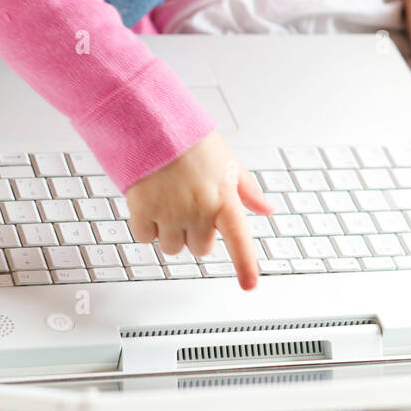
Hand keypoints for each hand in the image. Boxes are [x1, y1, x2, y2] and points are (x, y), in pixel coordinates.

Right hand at [125, 132, 273, 288]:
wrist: (155, 125)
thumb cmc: (193, 143)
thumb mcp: (228, 163)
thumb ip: (248, 191)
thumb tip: (267, 209)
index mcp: (222, 198)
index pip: (238, 239)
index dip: (245, 265)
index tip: (249, 285)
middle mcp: (198, 209)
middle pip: (200, 249)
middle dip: (196, 233)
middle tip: (191, 206)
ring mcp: (169, 213)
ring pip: (172, 248)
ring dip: (171, 232)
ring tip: (170, 201)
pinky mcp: (142, 211)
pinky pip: (145, 238)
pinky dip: (147, 226)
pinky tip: (151, 203)